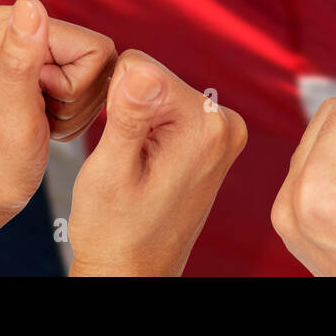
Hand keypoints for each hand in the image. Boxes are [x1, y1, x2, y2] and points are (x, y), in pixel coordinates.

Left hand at [0, 0, 117, 225]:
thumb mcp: (10, 112)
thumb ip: (21, 58)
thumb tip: (29, 4)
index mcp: (8, 24)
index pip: (94, 47)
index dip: (77, 87)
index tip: (38, 105)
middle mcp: (20, 24)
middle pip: (98, 57)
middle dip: (77, 99)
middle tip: (38, 118)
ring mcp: (34, 45)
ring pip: (97, 74)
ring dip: (74, 109)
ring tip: (38, 122)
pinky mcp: (43, 66)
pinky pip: (88, 85)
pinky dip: (72, 114)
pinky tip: (43, 124)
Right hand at [68, 51, 246, 275]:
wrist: (133, 270)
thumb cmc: (117, 231)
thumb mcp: (111, 172)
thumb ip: (128, 116)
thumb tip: (141, 68)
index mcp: (206, 126)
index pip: (140, 65)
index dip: (114, 99)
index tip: (116, 141)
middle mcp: (224, 122)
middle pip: (153, 75)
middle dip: (128, 108)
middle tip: (124, 157)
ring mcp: (221, 130)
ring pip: (156, 88)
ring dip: (136, 118)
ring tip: (134, 163)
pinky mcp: (210, 136)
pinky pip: (166, 106)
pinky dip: (146, 126)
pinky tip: (144, 161)